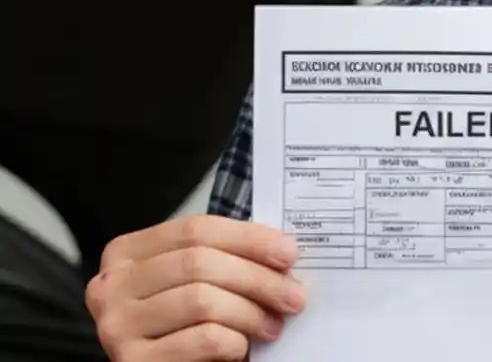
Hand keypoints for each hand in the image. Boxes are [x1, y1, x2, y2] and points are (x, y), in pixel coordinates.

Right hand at [85, 215, 306, 360]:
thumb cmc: (182, 325)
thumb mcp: (195, 282)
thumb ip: (223, 260)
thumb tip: (283, 252)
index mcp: (127, 253)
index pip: (195, 229)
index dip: (248, 238)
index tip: (288, 253)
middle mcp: (111, 286)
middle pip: (198, 263)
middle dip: (257, 278)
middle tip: (294, 295)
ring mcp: (116, 325)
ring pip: (200, 299)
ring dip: (250, 312)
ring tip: (273, 325)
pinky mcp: (132, 361)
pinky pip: (199, 339)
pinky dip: (232, 341)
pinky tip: (241, 347)